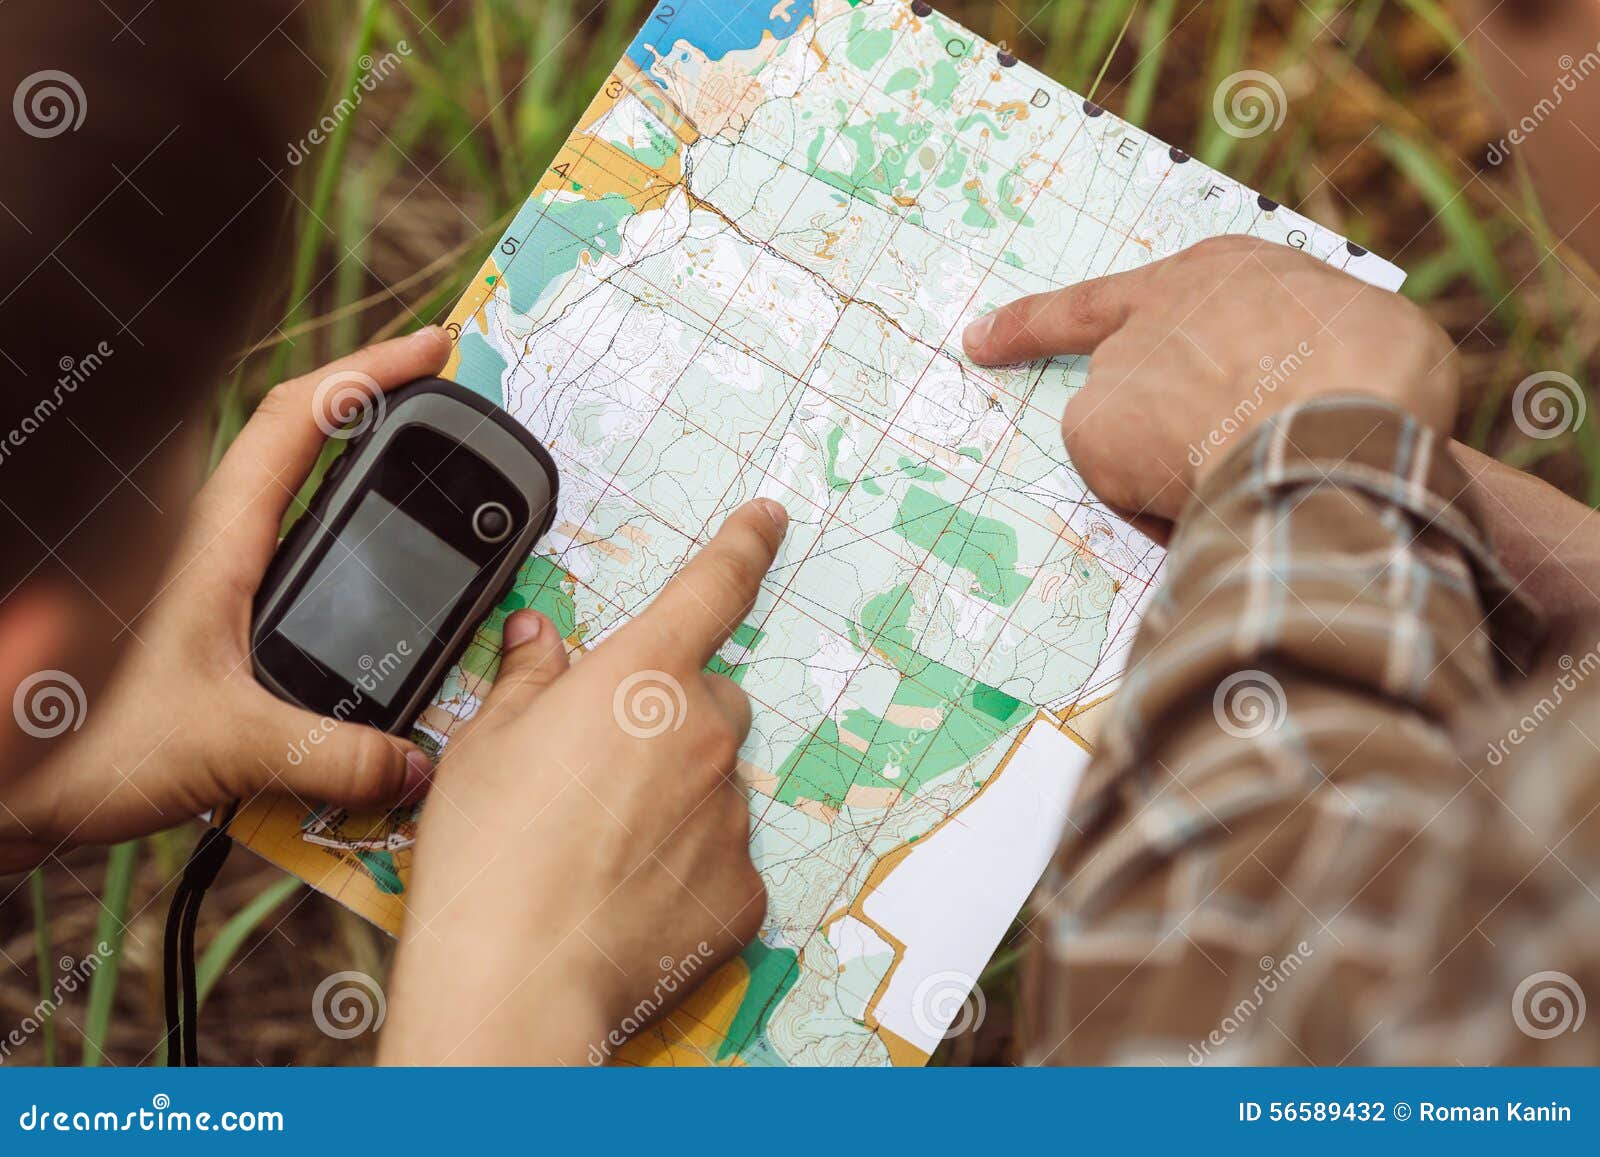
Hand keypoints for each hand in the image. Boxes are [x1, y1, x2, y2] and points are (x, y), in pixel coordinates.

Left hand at [0, 330, 451, 872]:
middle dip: (368, 406)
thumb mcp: (228, 748)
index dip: (370, 370)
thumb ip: (335, 757)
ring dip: (342, 475)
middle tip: (436, 398)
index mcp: (214, 538)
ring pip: (279, 498)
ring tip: (409, 474)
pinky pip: (267, 559)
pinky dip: (321, 548)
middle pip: (292, 439)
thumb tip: (413, 766)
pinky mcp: (184, 617)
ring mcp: (191, 574)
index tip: (433, 349)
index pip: (299, 418)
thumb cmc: (77, 744)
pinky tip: (349, 583)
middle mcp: (202, 541)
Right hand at [380, 499, 786, 1065]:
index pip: (713, 586)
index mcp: (642, 678)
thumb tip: (541, 638)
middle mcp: (703, 734)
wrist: (514, 979)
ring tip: (599, 848)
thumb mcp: (485, 743)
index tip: (769, 519)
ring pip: (715, 782)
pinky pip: (723, 856)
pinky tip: (628, 895)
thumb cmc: (486, 854)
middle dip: (670, 719)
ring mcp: (731, 814)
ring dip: (675, 796)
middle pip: (711, 701)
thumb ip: (529, 678)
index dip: (746, 544)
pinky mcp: (744, 888)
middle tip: (602, 769)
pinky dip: (688, 865)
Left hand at [963, 236, 1459, 527]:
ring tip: (1246, 485)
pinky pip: (1125, 492)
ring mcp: (1114, 366)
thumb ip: (1292, 348)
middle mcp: (1152, 309)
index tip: (980, 337)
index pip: (1117, 293)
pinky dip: (1155, 511)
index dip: (1043, 321)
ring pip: (1128, 442)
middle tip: (1187, 459)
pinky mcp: (1092, 426)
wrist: (1335, 424)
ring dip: (1168, 471)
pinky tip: (1208, 510)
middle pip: (1124, 375)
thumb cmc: (1373, 376)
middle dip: (1147, 424)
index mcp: (1222, 271)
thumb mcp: (1355, 328)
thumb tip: (1284, 389)